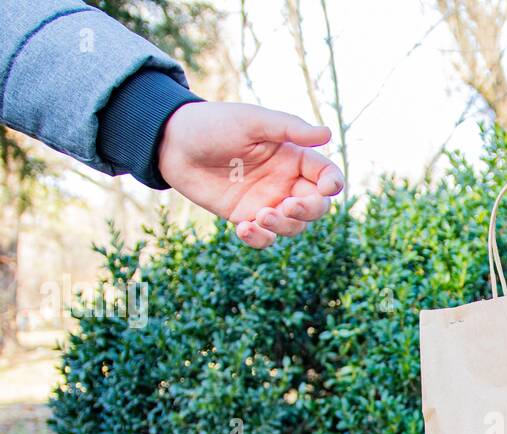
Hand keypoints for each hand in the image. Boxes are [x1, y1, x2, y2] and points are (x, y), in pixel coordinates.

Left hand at [157, 102, 344, 248]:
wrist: (173, 143)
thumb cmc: (214, 124)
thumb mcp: (252, 121)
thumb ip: (289, 129)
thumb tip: (328, 133)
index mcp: (293, 157)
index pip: (326, 175)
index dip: (333, 184)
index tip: (325, 188)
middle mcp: (284, 182)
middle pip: (316, 207)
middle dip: (308, 211)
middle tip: (287, 206)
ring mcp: (266, 202)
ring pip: (293, 227)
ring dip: (284, 226)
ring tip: (260, 216)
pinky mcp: (245, 218)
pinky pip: (264, 239)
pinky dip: (260, 239)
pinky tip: (243, 228)